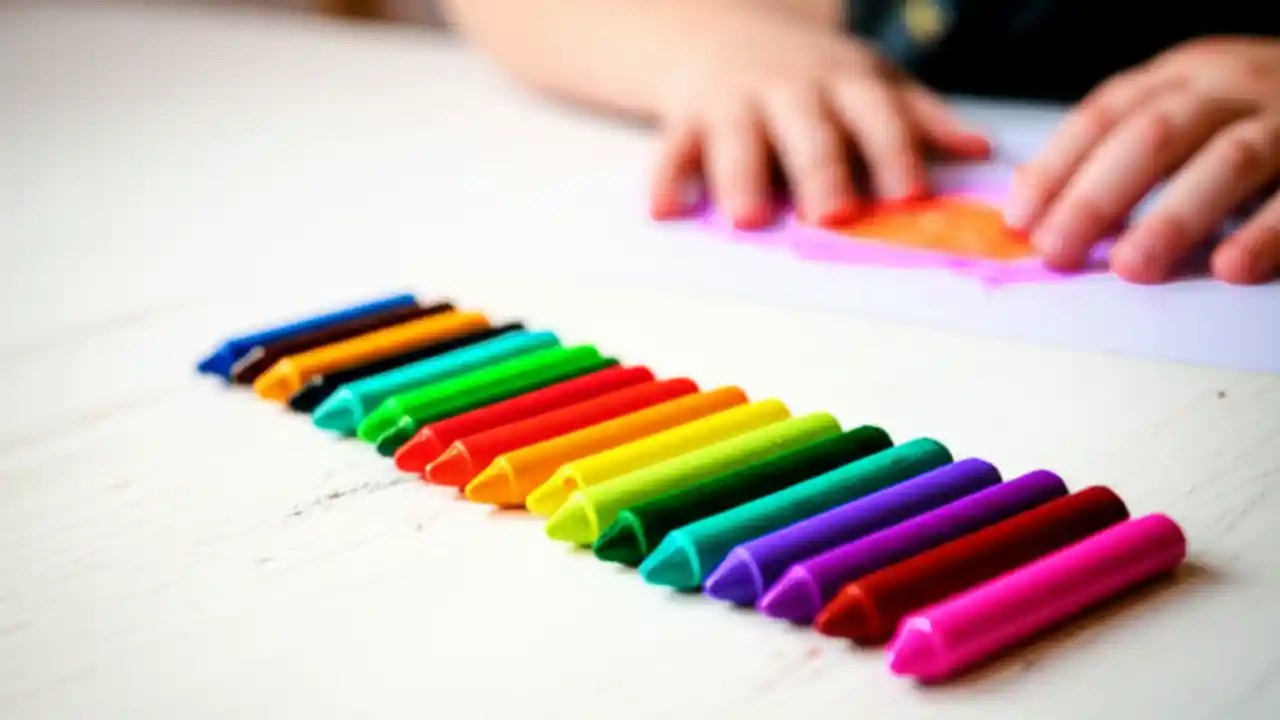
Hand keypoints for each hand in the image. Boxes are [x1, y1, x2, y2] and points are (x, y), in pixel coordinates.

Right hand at [648, 4, 989, 227]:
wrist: (721, 29)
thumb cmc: (811, 74)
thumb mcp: (870, 81)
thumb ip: (919, 117)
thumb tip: (980, 149)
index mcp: (843, 82)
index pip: (875, 114)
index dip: (892, 151)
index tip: (908, 193)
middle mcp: (789, 90)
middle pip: (808, 130)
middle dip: (821, 169)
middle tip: (834, 213)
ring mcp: (735, 102)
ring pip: (739, 139)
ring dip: (742, 176)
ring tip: (748, 218)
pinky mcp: (686, 119)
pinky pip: (674, 149)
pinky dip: (667, 178)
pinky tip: (664, 210)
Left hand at [1008, 37, 1279, 283]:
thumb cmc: (1254, 113)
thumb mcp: (1184, 111)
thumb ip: (1116, 148)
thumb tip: (1027, 200)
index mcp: (1181, 75)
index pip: (1103, 117)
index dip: (1057, 168)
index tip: (1021, 221)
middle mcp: (1230, 87)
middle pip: (1153, 136)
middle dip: (1097, 197)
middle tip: (1058, 251)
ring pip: (1225, 161)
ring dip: (1172, 217)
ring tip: (1131, 267)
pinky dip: (1265, 231)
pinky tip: (1231, 267)